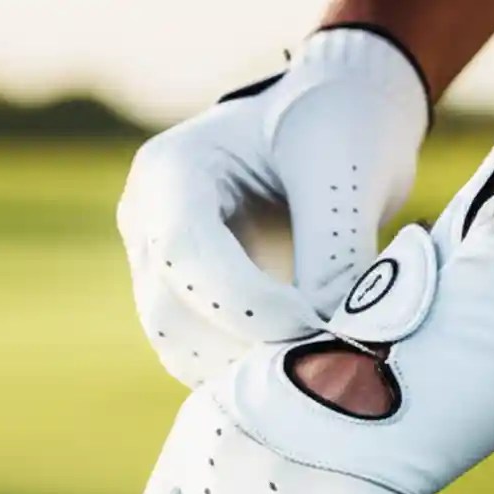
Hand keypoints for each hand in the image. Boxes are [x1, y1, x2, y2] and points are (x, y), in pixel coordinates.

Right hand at [117, 27, 427, 387]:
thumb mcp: (345, 168)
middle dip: (246, 348)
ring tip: (321, 368)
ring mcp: (160, 269)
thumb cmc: (336, 122)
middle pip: (169, 312)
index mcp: (172, 170)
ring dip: (246, 372)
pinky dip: (252, 374)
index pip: (184, 251)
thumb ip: (334, 252)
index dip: (244, 302)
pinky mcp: (189, 305)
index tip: (315, 326)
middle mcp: (148, 223)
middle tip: (328, 363)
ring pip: (181, 348)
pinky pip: (206, 357)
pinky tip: (307, 368)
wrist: (333, 118)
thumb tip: (335, 342)